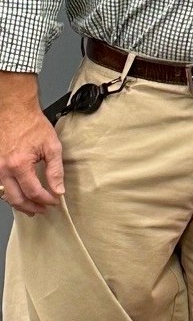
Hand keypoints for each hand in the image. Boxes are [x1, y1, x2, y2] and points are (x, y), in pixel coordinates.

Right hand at [0, 101, 63, 217]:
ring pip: (5, 195)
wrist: (14, 110)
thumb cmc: (32, 124)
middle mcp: (3, 169)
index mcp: (19, 165)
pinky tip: (18, 194)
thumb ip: (55, 171)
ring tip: (31, 207)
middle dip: (31, 207)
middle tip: (42, 210)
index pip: (34, 192)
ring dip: (19, 203)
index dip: (46, 200)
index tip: (54, 201)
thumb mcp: (51, 146)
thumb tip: (58, 190)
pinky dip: (9, 193)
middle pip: (16, 199)